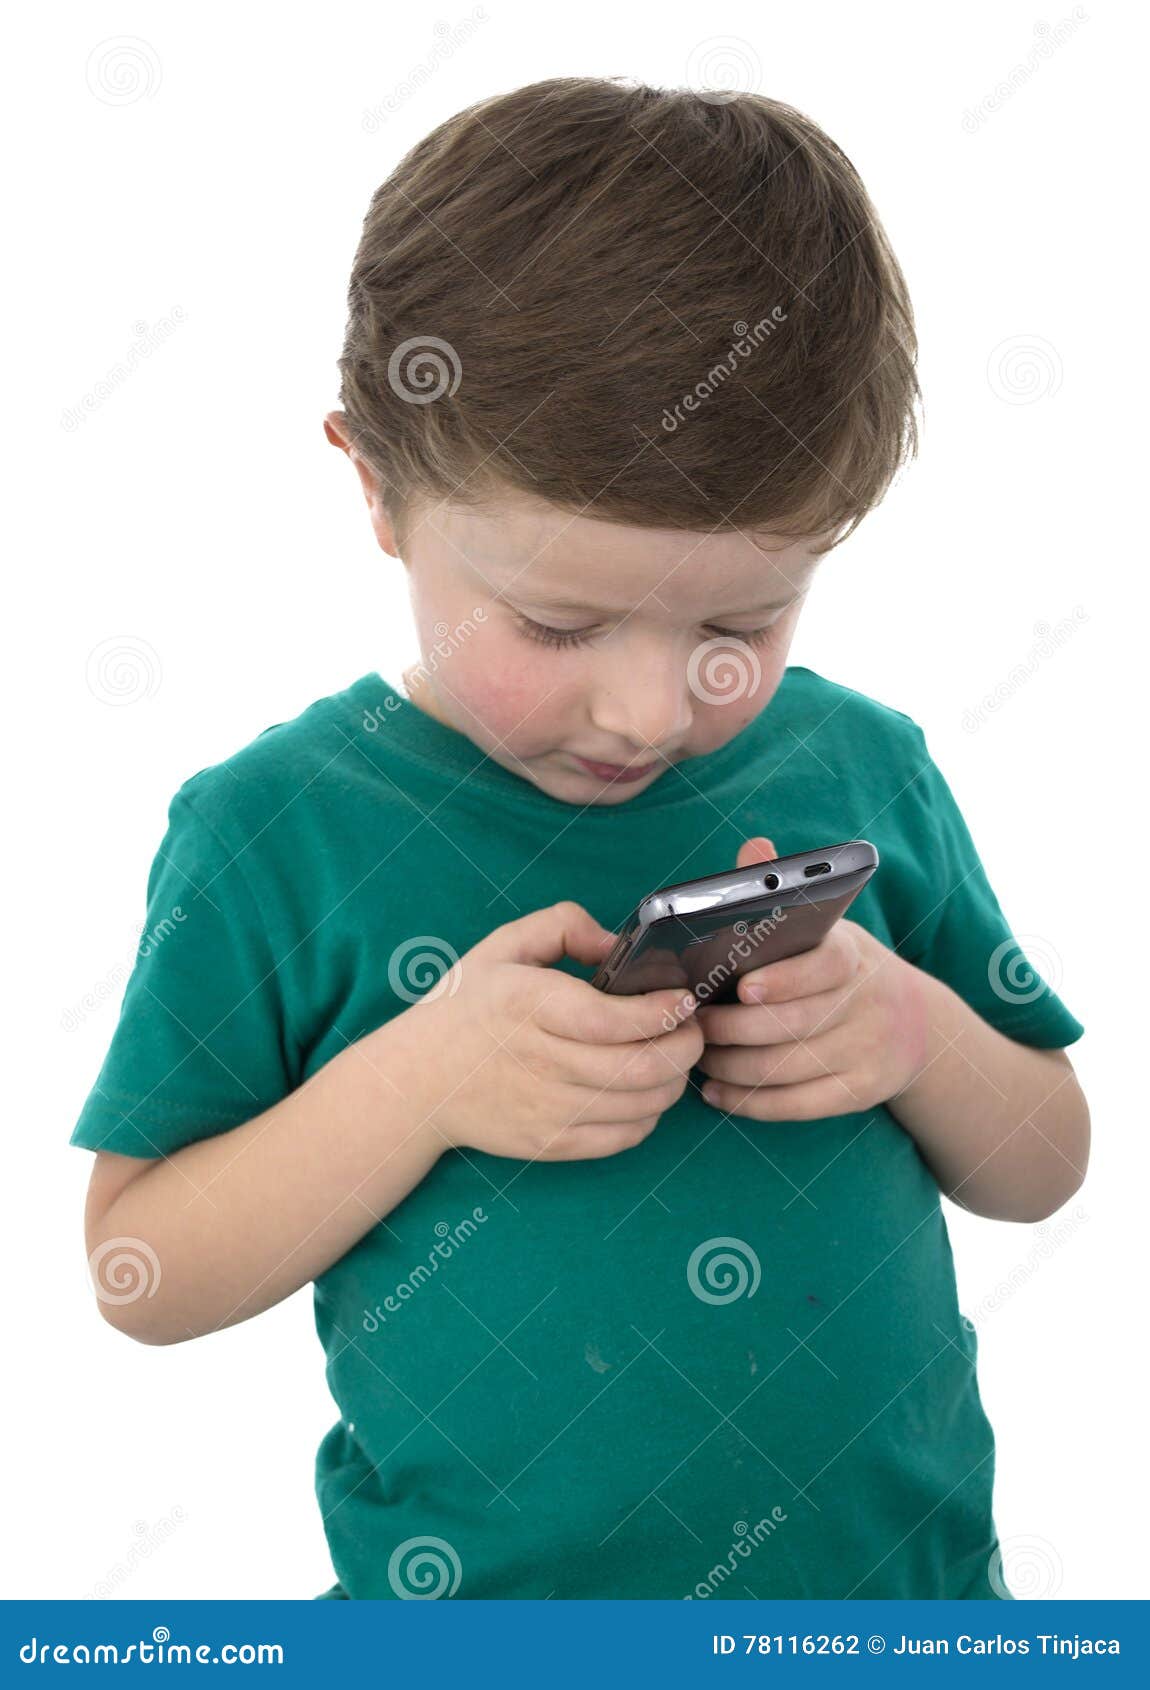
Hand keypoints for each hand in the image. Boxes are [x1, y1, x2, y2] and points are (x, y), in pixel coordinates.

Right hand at [394, 901, 703, 1160]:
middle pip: (640, 1068)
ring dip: (674, 1080)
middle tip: (692, 1028)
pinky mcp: (551, 1145)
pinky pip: (624, 1137)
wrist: (418, 1082)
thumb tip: (615, 943)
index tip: (683, 999)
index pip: (611, 1020)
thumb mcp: (505, 945)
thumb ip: (564, 926)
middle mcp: (539, 1061)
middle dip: (685, 1047)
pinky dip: (650, 1115)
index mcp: (528, 1004)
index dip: (662, 1012)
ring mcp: (546, 1110)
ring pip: (641, 1105)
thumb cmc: (468, 1006)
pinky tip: (644, 1090)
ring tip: (673, 1056)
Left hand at [692, 837, 929, 1120]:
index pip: (824, 966)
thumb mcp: (823, 929)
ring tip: (696, 1058)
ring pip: (790, 1067)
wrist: (912, 1024)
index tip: (743, 987)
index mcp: (850, 955)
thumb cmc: (838, 969)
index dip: (785, 980)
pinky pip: (800, 1106)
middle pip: (795, 1024)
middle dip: (734, 1029)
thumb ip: (783, 894)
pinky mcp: (861, 1091)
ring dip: (732, 1067)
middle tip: (692, 1026)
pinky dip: (751, 1103)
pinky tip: (716, 1094)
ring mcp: (867, 1050)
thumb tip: (754, 848)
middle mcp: (865, 1002)